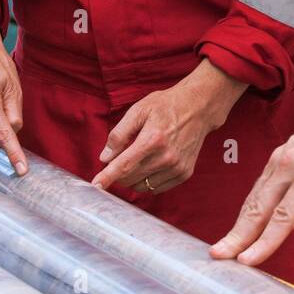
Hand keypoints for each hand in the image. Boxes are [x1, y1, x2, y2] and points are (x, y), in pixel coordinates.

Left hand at [91, 60, 246, 194]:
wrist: (198, 108)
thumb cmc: (166, 106)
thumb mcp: (139, 110)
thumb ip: (119, 134)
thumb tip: (105, 158)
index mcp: (152, 139)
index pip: (124, 165)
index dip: (107, 177)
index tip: (96, 185)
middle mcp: (166, 157)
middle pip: (130, 178)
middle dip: (118, 173)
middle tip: (119, 158)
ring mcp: (177, 167)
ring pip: (143, 186)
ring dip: (132, 179)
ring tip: (136, 160)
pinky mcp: (184, 173)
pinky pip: (157, 188)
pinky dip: (147, 181)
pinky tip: (149, 166)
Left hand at [210, 79, 293, 272]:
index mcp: (283, 159)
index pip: (255, 198)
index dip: (239, 224)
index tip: (224, 244)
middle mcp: (291, 166)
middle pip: (260, 208)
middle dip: (239, 235)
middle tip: (221, 256)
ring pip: (283, 216)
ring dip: (265, 243)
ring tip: (251, 263)